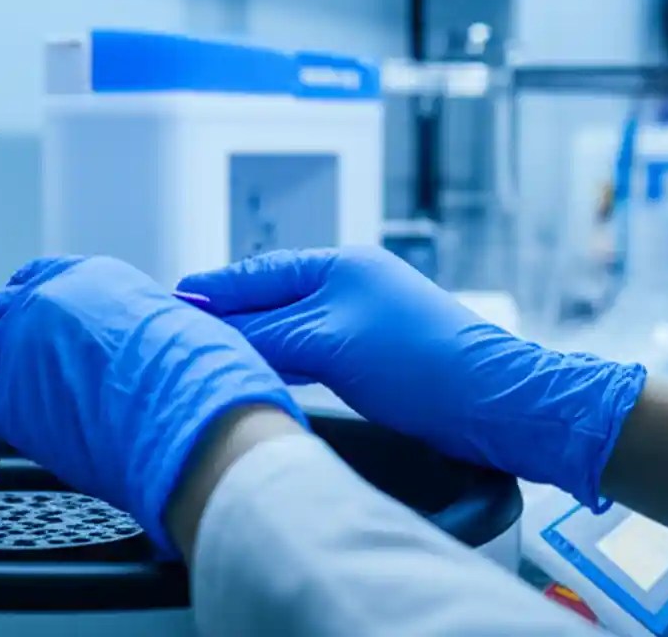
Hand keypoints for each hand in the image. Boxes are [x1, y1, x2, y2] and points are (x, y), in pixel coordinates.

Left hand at [0, 256, 307, 556]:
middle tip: (34, 352)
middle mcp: (48, 304)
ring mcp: (20, 351)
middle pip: (8, 307)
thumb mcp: (179, 320)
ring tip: (12, 379)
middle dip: (16, 327)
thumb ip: (144, 321)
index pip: (46, 275)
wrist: (182, 418)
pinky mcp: (7, 401)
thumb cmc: (194, 374)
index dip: (42, 296)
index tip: (44, 308)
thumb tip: (148, 337)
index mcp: (92, 278)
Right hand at [178, 247, 646, 508]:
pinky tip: (264, 367)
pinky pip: (312, 348)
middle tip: (181, 327)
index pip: (261, 272)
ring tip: (211, 348)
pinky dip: (283, 356)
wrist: (492, 402)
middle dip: (229, 311)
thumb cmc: (421, 362)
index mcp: (342, 266)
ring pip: (292, 324)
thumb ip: (269, 333)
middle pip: (273, 295)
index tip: (174, 297)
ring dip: (254, 335)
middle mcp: (352, 285)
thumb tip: (217, 331)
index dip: (216, 288)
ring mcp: (365, 320)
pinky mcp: (375, 355)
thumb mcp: (329, 342)